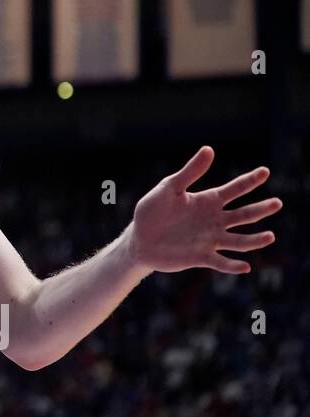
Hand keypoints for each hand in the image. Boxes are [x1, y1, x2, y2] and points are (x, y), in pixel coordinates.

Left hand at [127, 146, 281, 274]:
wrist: (139, 240)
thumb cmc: (153, 211)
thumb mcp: (169, 188)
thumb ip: (189, 172)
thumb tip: (209, 149)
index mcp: (208, 201)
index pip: (234, 189)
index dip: (249, 181)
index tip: (264, 171)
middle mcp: (214, 220)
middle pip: (243, 215)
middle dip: (260, 209)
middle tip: (277, 203)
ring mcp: (210, 240)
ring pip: (239, 240)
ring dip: (254, 240)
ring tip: (270, 236)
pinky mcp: (201, 257)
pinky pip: (221, 262)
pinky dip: (232, 265)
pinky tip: (244, 266)